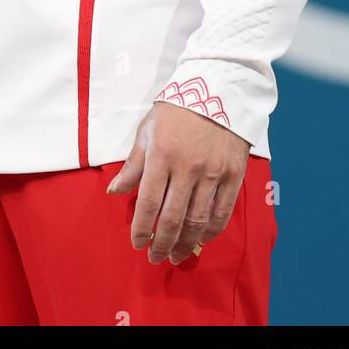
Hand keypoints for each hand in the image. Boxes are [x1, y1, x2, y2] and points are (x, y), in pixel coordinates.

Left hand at [107, 100, 250, 264]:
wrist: (217, 90)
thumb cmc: (176, 110)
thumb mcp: (148, 131)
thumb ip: (133, 164)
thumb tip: (115, 192)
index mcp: (162, 155)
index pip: (148, 202)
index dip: (141, 228)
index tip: (137, 243)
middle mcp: (188, 168)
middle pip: (172, 218)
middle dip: (161, 243)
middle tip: (155, 258)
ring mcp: (213, 173)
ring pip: (198, 220)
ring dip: (185, 243)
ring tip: (176, 255)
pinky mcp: (233, 175)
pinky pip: (222, 212)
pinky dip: (210, 231)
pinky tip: (200, 240)